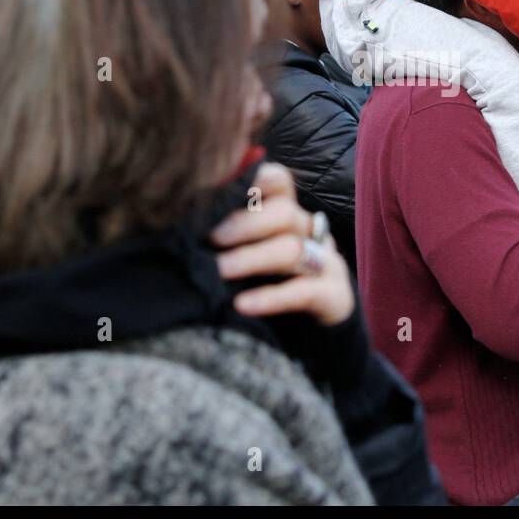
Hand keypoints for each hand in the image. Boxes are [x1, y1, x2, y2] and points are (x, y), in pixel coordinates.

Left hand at [210, 162, 354, 326]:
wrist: (308, 338)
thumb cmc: (264, 286)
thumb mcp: (243, 255)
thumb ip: (223, 234)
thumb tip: (183, 218)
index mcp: (286, 214)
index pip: (278, 181)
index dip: (254, 181)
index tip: (218, 192)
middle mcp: (309, 232)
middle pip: (285, 212)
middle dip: (245, 223)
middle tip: (211, 238)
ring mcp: (326, 261)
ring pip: (292, 249)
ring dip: (252, 258)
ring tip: (220, 270)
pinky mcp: (335, 295)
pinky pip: (303, 291)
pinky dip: (271, 297)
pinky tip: (243, 304)